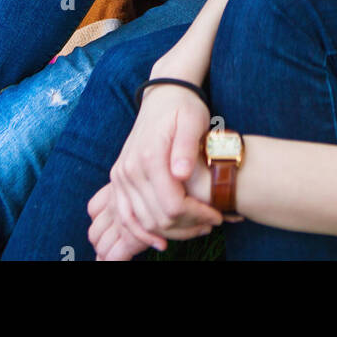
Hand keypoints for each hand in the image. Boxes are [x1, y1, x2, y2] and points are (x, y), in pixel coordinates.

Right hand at [106, 83, 221, 248]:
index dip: (197, 215)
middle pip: (158, 217)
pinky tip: (161, 241)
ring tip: (196, 227)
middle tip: (212, 221)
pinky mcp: (119, 179)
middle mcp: (130, 169)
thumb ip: (187, 147)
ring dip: (170, 232)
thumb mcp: (193, 120)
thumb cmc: (183, 107)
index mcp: (149, 156)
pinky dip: (141, 233)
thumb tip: (182, 174)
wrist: (162, 95)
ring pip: (143, 222)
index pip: (172, 204)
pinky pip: (125, 216)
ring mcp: (121, 175)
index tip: (217, 215)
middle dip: (188, 226)